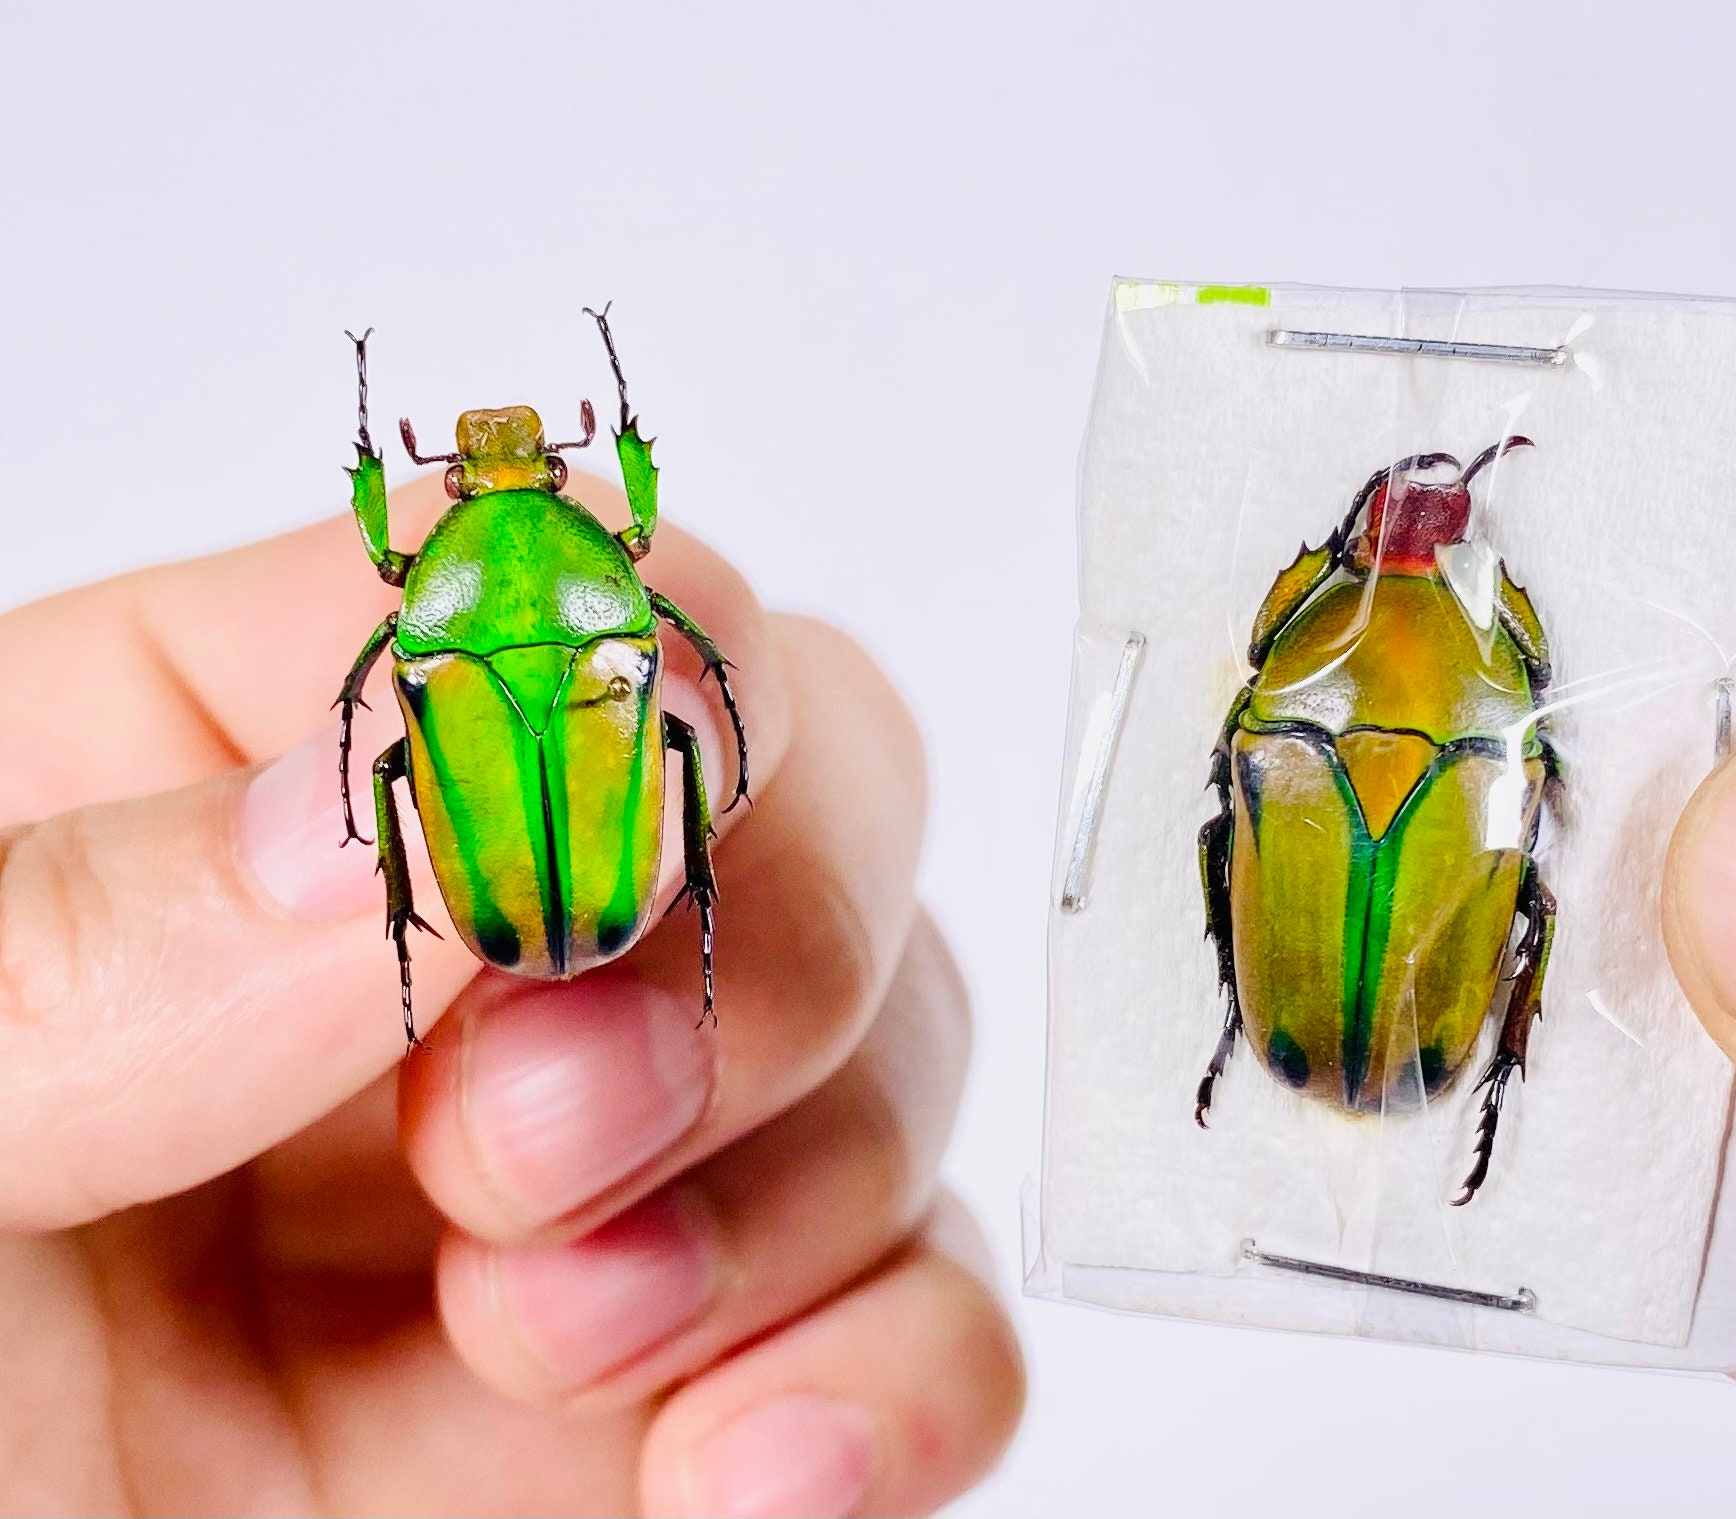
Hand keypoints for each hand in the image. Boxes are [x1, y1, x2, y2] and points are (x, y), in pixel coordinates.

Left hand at [0, 477, 1021, 1516]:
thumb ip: (75, 951)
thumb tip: (384, 816)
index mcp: (216, 786)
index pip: (528, 581)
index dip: (618, 682)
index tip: (566, 867)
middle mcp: (457, 953)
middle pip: (805, 778)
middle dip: (745, 946)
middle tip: (530, 1142)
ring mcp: (613, 1170)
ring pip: (896, 1036)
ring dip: (793, 1183)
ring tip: (552, 1352)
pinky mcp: (714, 1377)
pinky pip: (936, 1312)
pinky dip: (900, 1378)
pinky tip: (744, 1474)